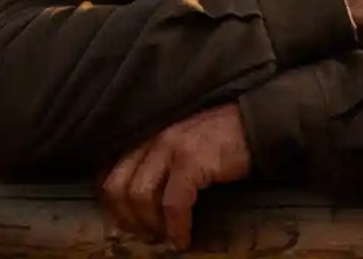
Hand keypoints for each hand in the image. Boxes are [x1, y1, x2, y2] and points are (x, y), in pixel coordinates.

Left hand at [99, 103, 249, 249]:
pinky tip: (183, 239)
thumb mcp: (177, 143)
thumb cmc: (218, 139)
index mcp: (144, 134)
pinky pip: (173, 203)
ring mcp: (170, 145)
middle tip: (145, 237)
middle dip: (126, 220)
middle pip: (116, 186)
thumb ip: (155, 162)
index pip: (106, 171)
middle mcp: (150, 136)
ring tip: (165, 238)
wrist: (256, 123)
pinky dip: (176, 227)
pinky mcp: (192, 159)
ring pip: (139, 195)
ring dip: (150, 226)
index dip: (110, 205)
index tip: (123, 224)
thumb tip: (137, 207)